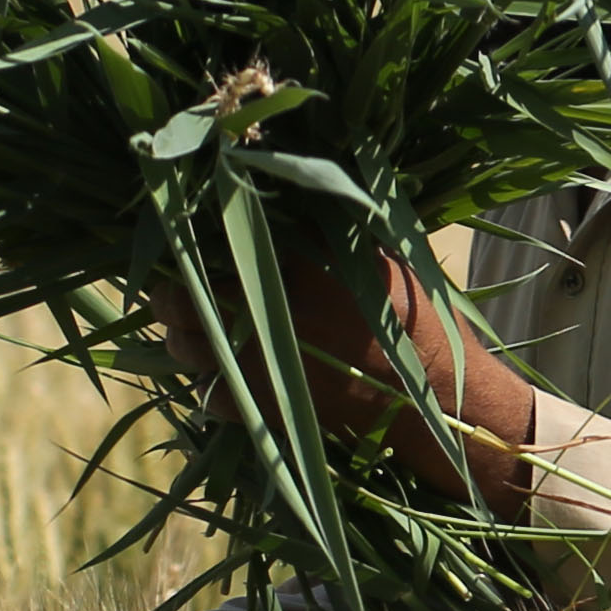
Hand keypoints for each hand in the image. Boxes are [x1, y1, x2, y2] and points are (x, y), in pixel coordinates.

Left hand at [156, 248, 532, 507]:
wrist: (436, 404)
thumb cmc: (421, 325)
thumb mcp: (389, 262)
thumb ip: (337, 235)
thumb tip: (296, 206)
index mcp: (297, 264)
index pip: (225, 235)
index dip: (205, 233)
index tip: (200, 233)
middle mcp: (263, 308)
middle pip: (181, 293)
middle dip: (174, 288)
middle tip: (180, 283)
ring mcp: (254, 361)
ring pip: (183, 345)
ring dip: (182, 333)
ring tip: (194, 327)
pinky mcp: (258, 404)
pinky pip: (207, 392)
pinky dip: (210, 382)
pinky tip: (227, 371)